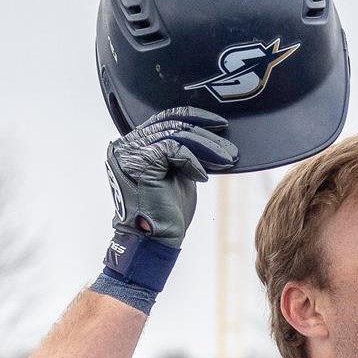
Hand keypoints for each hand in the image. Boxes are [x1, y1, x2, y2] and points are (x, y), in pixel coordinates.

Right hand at [106, 108, 237, 245]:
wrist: (156, 240)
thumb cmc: (167, 211)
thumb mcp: (177, 173)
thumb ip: (182, 152)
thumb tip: (206, 134)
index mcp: (135, 144)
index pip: (166, 119)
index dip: (195, 117)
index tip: (220, 125)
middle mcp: (127, 145)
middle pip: (172, 124)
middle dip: (206, 133)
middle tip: (230, 147)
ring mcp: (130, 153)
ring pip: (175, 134)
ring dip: (206, 147)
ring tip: (226, 159)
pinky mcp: (139, 163)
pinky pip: (172, 149)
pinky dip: (192, 161)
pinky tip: (202, 177)